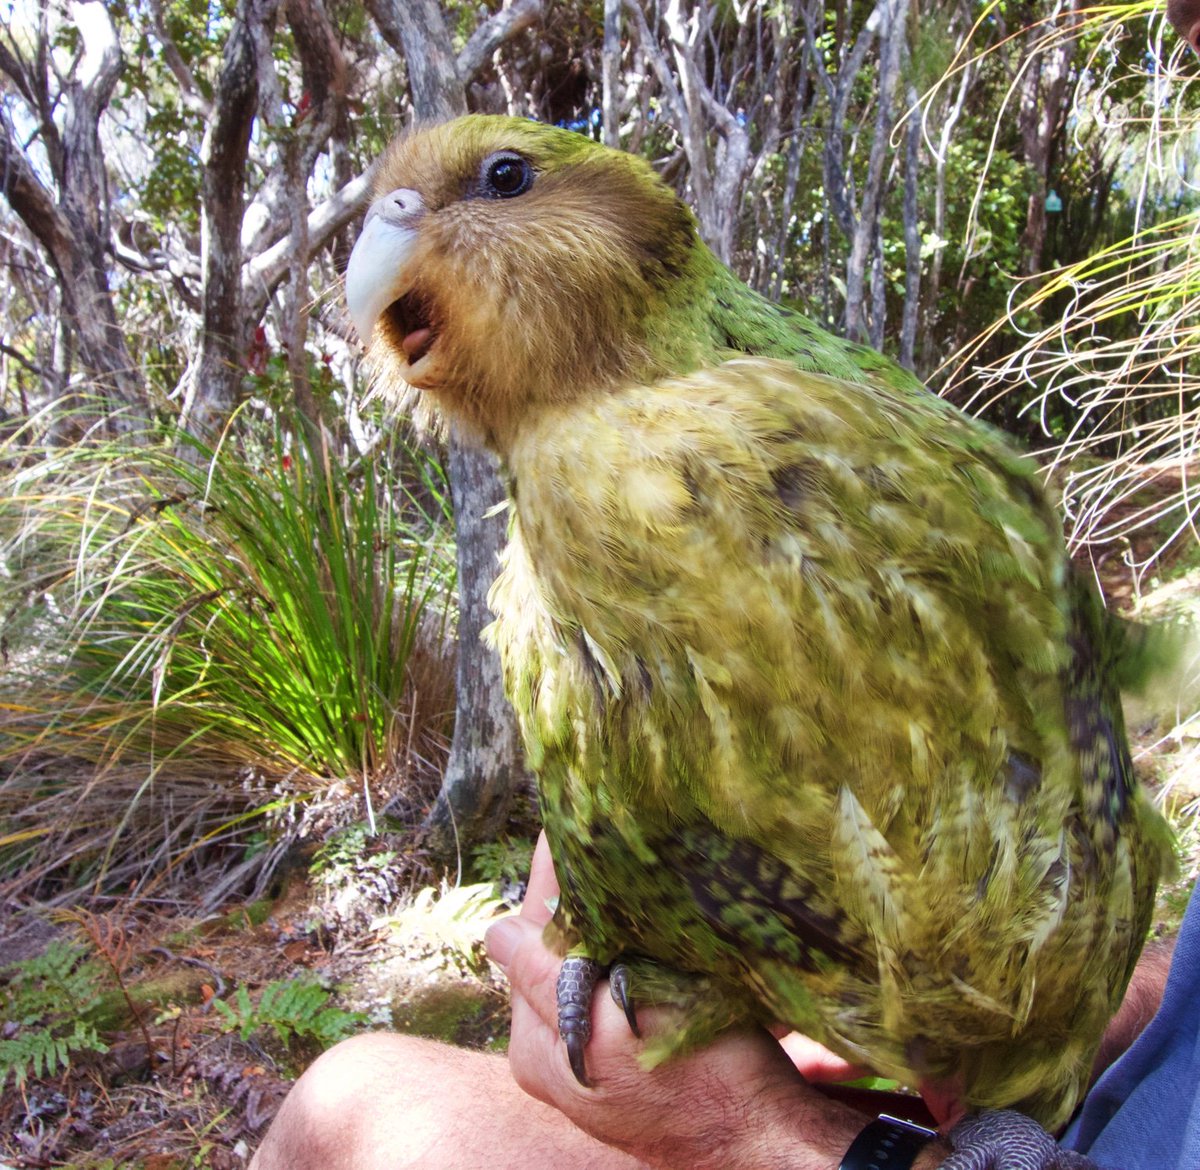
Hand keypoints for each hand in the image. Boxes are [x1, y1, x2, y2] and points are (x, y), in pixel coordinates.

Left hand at [484, 833, 896, 1169]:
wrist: (763, 1139)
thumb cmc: (703, 1083)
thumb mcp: (617, 1030)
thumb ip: (547, 982)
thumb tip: (494, 929)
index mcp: (537, 1043)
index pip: (532, 935)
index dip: (552, 876)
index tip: (568, 821)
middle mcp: (552, 1046)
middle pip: (553, 944)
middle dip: (575, 889)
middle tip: (598, 826)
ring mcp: (588, 1046)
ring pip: (582, 958)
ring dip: (601, 912)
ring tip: (618, 854)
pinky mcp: (623, 1045)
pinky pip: (610, 977)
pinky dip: (623, 941)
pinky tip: (642, 911)